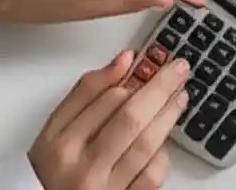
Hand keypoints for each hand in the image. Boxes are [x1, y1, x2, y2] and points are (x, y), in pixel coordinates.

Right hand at [30, 51, 188, 189]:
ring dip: (168, 115)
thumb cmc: (55, 169)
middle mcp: (84, 168)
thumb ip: (86, 93)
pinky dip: (162, 154)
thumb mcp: (55, 130)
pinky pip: (153, 175)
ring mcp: (108, 188)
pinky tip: (164, 140)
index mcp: (62, 145)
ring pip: (146, 145)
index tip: (149, 61)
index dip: (132, 77)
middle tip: (179, 69)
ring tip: (180, 95)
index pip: (104, 101)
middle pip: (130, 119)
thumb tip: (125, 60)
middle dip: (160, 89)